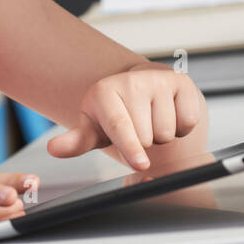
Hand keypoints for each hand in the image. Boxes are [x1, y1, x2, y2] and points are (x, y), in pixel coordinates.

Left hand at [47, 62, 207, 170]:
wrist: (141, 87)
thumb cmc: (113, 114)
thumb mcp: (93, 129)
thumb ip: (76, 141)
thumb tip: (54, 148)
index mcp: (104, 92)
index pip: (120, 126)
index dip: (130, 147)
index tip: (141, 164)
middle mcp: (132, 81)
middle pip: (147, 136)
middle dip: (144, 143)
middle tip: (137, 129)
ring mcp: (158, 80)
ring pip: (168, 131)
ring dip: (162, 135)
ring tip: (151, 121)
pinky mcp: (182, 83)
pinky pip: (188, 121)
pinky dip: (181, 127)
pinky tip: (169, 114)